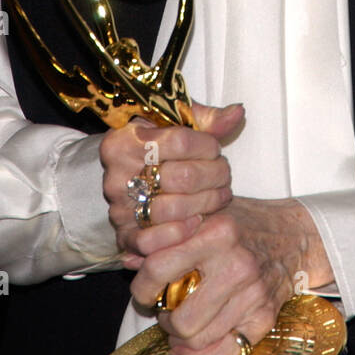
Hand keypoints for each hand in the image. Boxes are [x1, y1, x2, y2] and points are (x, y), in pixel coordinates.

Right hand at [99, 102, 242, 263]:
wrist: (127, 177)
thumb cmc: (158, 147)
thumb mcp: (176, 125)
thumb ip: (207, 119)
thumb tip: (238, 112)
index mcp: (125, 140)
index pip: (180, 141)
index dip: (208, 146)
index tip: (216, 148)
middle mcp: (116, 174)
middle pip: (182, 177)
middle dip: (215, 175)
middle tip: (225, 174)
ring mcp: (118, 207)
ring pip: (173, 209)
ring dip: (207, 203)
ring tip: (220, 194)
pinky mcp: (123, 235)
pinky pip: (152, 241)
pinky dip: (180, 233)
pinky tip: (197, 221)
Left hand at [129, 193, 333, 354]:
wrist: (293, 235)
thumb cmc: (242, 224)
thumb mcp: (205, 215)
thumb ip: (166, 234)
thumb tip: (128, 258)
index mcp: (217, 232)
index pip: (158, 267)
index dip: (142, 285)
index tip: (144, 288)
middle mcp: (237, 264)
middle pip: (179, 316)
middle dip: (164, 318)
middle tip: (165, 307)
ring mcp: (253, 294)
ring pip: (198, 338)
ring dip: (180, 337)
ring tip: (181, 322)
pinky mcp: (264, 317)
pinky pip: (223, 354)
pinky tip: (192, 346)